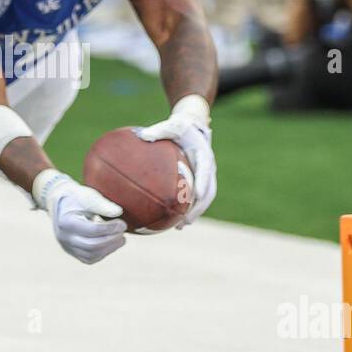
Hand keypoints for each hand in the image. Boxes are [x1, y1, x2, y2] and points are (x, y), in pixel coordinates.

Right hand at [37, 173, 126, 263]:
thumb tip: (118, 212)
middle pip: (91, 246)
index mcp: (65, 222)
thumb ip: (102, 204)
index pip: (92, 230)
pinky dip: (103, 253)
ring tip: (121, 238)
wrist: (59, 203)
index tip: (123, 224)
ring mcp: (67, 247)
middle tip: (123, 232)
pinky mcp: (72, 252)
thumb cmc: (76, 197)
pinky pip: (89, 258)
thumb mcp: (87, 196)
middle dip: (111, 240)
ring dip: (109, 249)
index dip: (110, 228)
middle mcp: (64, 237)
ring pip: (91, 255)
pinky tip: (112, 244)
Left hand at [136, 95, 215, 225]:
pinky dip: (188, 208)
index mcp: (204, 155)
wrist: (193, 126)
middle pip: (208, 192)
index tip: (195, 196)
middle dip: (198, 208)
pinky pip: (197, 197)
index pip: (206, 172)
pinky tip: (175, 220)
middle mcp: (208, 168)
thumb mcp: (171, 125)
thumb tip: (142, 136)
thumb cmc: (181, 127)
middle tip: (186, 221)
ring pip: (204, 198)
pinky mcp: (200, 180)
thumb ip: (158, 130)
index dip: (202, 184)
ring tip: (180, 226)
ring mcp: (206, 176)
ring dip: (194, 213)